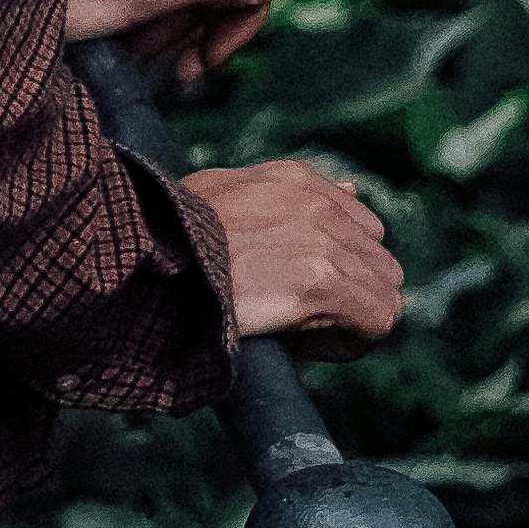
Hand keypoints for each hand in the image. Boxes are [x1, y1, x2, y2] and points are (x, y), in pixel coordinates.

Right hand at [187, 157, 404, 346]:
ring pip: (384, 292)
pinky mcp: (321, 284)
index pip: (362, 227)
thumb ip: (287, 193)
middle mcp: (319, 206)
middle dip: (352, 293)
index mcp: (297, 182)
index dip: (340, 266)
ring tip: (308, 335)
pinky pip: (376, 320)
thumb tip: (350, 192)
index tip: (304, 291)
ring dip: (354, 319)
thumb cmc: (166, 235)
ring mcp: (324, 244)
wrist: (145, 259)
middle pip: (378, 261)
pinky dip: (353, 340)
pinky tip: (312, 345)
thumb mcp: (224, 190)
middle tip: (308, 319)